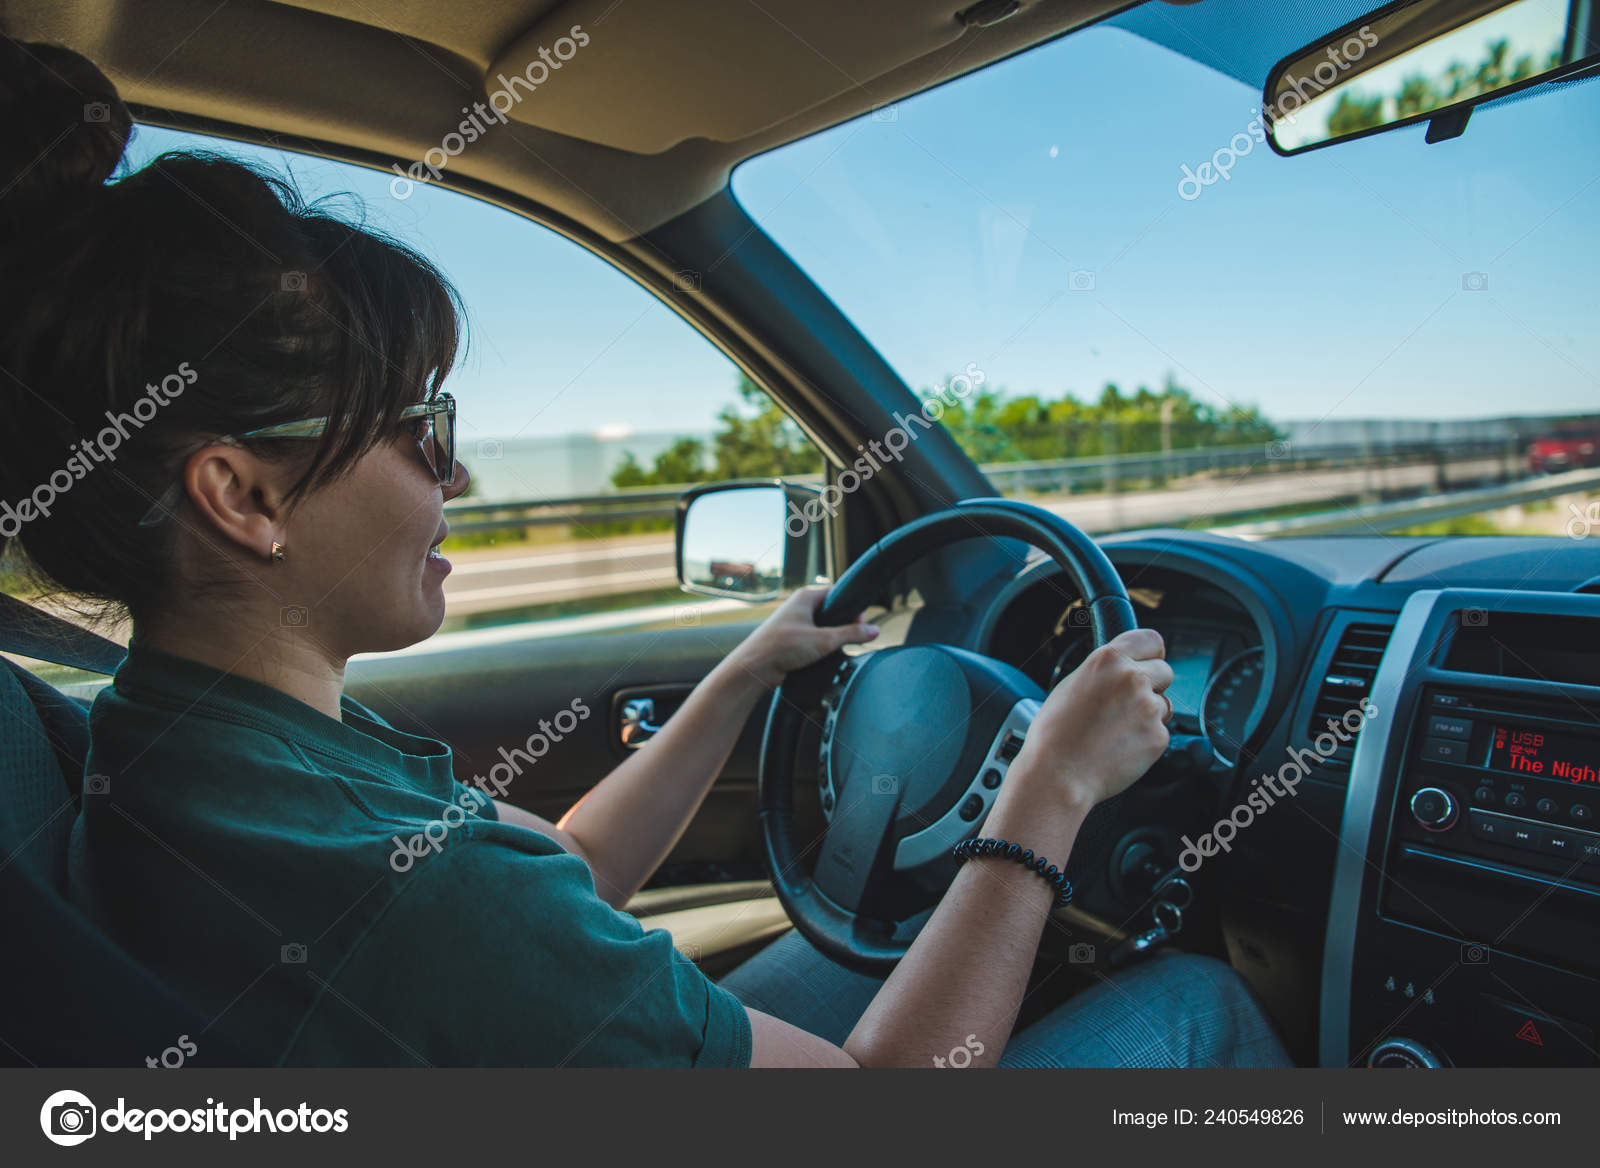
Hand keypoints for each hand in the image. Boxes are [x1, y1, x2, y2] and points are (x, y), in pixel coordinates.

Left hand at [721, 586, 879, 690]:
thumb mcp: (824, 640)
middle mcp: (798, 607)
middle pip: (830, 611)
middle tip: (851, 638)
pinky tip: (823, 657)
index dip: (851, 606)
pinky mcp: (790, 641)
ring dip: (831, 639)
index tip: (861, 622)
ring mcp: (793, 624)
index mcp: (805, 597)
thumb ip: (851, 634)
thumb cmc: (781, 647)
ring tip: (835, 649)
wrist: (754, 668)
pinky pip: (812, 640)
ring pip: (821, 628)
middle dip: (842, 625)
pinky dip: (820, 648)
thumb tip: (874, 630)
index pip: (836, 593)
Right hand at [1008, 628, 1171, 810]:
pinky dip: (1146, 740)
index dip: (1150, 653)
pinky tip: (1120, 747)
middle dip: (1152, 685)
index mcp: (1108, 659)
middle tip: (1128, 703)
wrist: (1058, 775)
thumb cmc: (1055, 734)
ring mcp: (1148, 708)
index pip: (1151, 640)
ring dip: (1149, 714)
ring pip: (1164, 704)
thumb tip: (1123, 669)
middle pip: (1165, 671)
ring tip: (1117, 730)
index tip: (1148, 662)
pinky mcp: (1158, 736)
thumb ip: (1104, 672)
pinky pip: (1160, 732)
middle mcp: (1132, 678)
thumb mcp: (1072, 685)